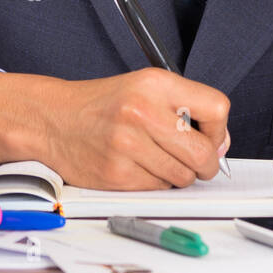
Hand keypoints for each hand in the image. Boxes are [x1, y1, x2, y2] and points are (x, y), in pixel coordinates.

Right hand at [0, 69, 230, 189]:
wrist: (51, 119)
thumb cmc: (101, 104)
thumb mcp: (144, 88)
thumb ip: (185, 107)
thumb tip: (220, 143)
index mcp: (154, 83)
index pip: (216, 108)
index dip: (219, 130)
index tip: (210, 137)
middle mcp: (142, 111)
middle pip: (204, 152)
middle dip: (206, 163)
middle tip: (196, 161)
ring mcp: (128, 144)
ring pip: (183, 176)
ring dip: (178, 175)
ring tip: (157, 159)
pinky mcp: (117, 174)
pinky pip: (158, 189)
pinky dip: (156, 183)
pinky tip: (138, 167)